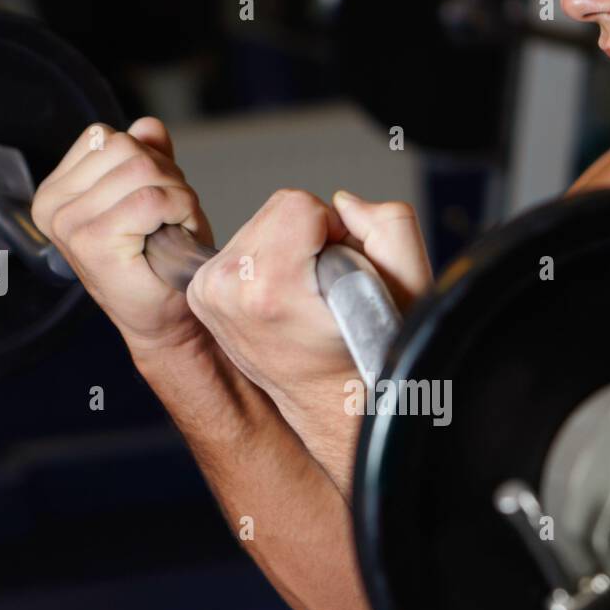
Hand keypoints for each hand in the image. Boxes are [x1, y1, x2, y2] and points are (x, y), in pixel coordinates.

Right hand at [31, 117, 214, 355]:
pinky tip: (175, 234)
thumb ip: (146, 157)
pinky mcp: (92, 240)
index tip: (154, 202)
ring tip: (171, 225)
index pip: (105, 137)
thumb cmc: (158, 265)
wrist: (165, 320)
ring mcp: (68, 223)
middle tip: (170, 216)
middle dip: (164, 176)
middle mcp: (52, 204)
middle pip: (126, 147)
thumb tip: (148, 125)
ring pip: (141, 168)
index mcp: (56, 191)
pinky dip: (179, 210)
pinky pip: (151, 198)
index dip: (146, 159)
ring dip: (175, 193)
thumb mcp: (152, 197)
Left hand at [187, 188, 431, 490]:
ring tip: (307, 296)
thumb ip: (390, 225)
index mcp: (269, 290)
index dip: (336, 234)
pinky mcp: (201, 292)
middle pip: (277, 208)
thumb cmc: (367, 356)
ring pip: (260, 222)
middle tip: (325, 288)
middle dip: (310, 239)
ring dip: (290, 248)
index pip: (301, 206)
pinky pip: (244, 242)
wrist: (332, 405)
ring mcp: (207, 293)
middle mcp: (227, 290)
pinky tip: (285, 297)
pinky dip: (270, 260)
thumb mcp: (408, 289)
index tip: (342, 276)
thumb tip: (341, 204)